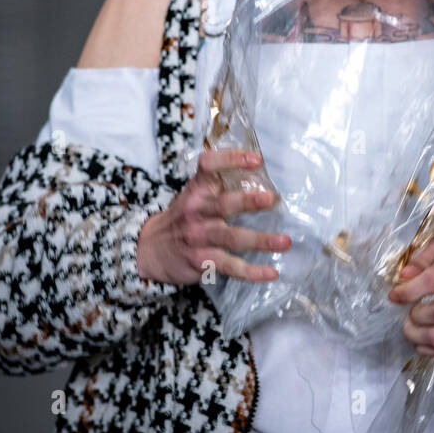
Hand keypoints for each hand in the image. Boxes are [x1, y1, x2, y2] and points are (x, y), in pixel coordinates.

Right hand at [136, 149, 289, 285]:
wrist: (148, 249)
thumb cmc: (182, 218)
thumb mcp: (194, 195)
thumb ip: (219, 186)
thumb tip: (262, 179)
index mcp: (197, 189)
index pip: (209, 165)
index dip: (231, 159)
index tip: (256, 159)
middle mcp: (197, 210)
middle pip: (224, 204)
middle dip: (249, 201)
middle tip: (272, 199)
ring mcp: (199, 236)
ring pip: (232, 238)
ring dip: (261, 240)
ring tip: (284, 241)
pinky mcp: (201, 260)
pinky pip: (230, 266)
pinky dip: (252, 272)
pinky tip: (271, 273)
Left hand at [387, 239, 433, 356]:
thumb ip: (421, 259)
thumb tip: (403, 276)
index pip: (432, 280)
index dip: (408, 291)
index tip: (395, 297)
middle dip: (414, 319)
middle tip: (407, 316)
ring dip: (417, 337)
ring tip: (411, 330)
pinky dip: (430, 349)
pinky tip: (422, 342)